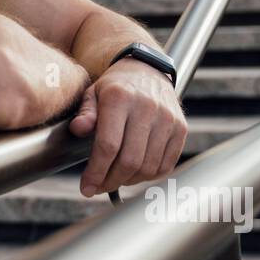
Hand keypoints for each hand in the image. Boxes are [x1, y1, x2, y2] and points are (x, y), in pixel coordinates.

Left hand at [69, 58, 187, 196]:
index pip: (108, 145)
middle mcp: (147, 106)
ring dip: (128, 181)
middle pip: (129, 160)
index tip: (86, 188)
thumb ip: (85, 113)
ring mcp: (167, 118)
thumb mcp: (92, 94)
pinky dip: (148, 177)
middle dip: (111, 181)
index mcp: (120, 97)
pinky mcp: (181, 128)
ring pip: (148, 167)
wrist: (146, 71)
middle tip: (99, 187)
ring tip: (115, 179)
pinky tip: (134, 174)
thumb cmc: (113, 88)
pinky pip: (165, 165)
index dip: (96, 172)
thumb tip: (78, 129)